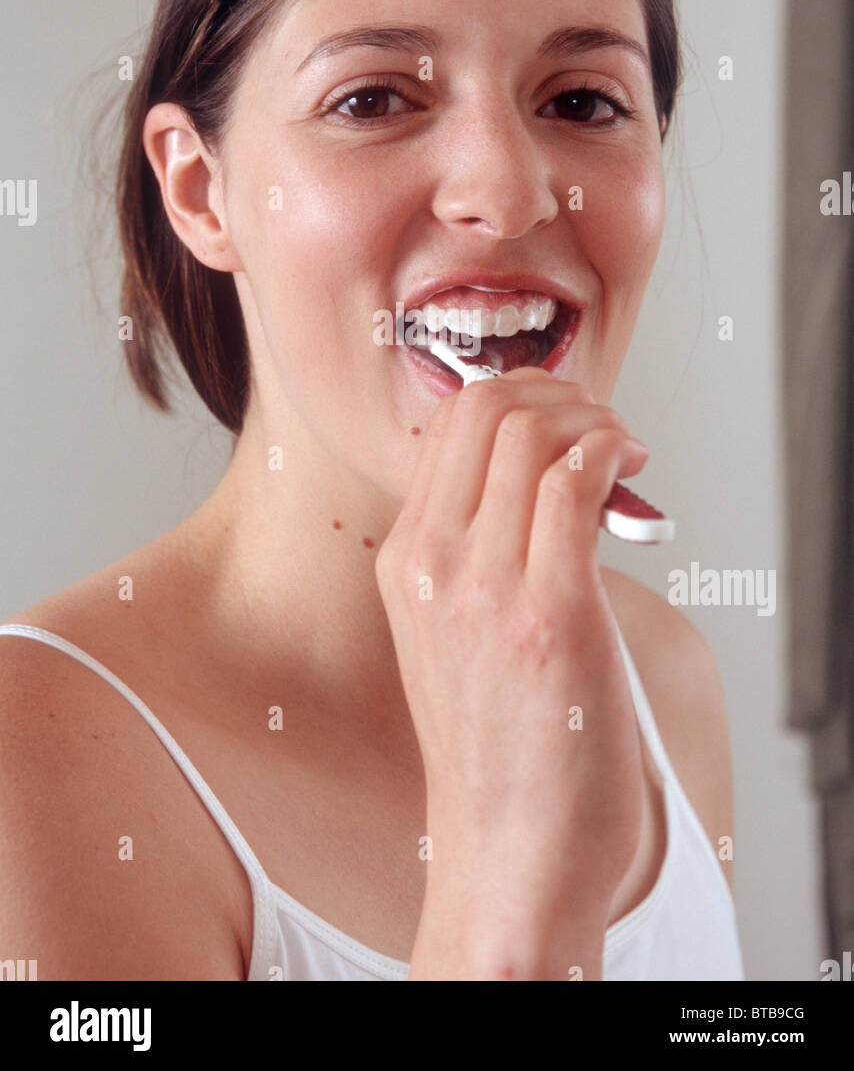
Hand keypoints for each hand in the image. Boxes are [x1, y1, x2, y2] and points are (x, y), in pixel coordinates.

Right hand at [375, 368, 648, 975]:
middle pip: (487, 407)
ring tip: (625, 450)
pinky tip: (631, 471)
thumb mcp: (451, 633)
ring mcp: (483, 588)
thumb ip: (474, 551)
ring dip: (595, 420)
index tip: (565, 413)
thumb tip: (539, 473)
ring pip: (533, 432)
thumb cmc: (498, 744)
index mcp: (404, 561)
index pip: (449, 422)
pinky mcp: (548, 615)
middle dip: (559, 391)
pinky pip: (576, 484)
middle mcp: (431, 563)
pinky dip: (612, 454)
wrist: (508, 848)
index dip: (519, 393)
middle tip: (601, 421)